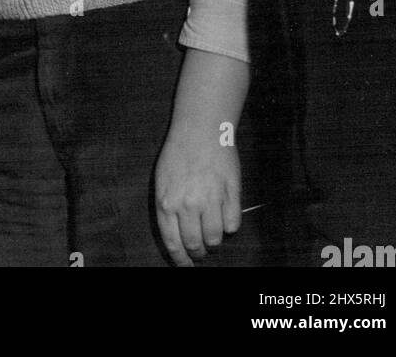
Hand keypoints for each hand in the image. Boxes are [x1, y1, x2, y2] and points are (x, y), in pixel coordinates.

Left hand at [155, 125, 241, 266]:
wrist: (200, 130)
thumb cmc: (179, 153)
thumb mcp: (162, 180)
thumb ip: (167, 208)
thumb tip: (176, 237)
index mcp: (167, 202)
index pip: (173, 243)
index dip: (180, 259)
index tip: (185, 266)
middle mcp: (188, 205)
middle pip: (196, 244)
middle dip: (199, 253)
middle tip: (201, 251)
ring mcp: (211, 200)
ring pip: (216, 239)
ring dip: (215, 240)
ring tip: (213, 231)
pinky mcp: (231, 195)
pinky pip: (233, 225)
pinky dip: (230, 224)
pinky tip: (225, 213)